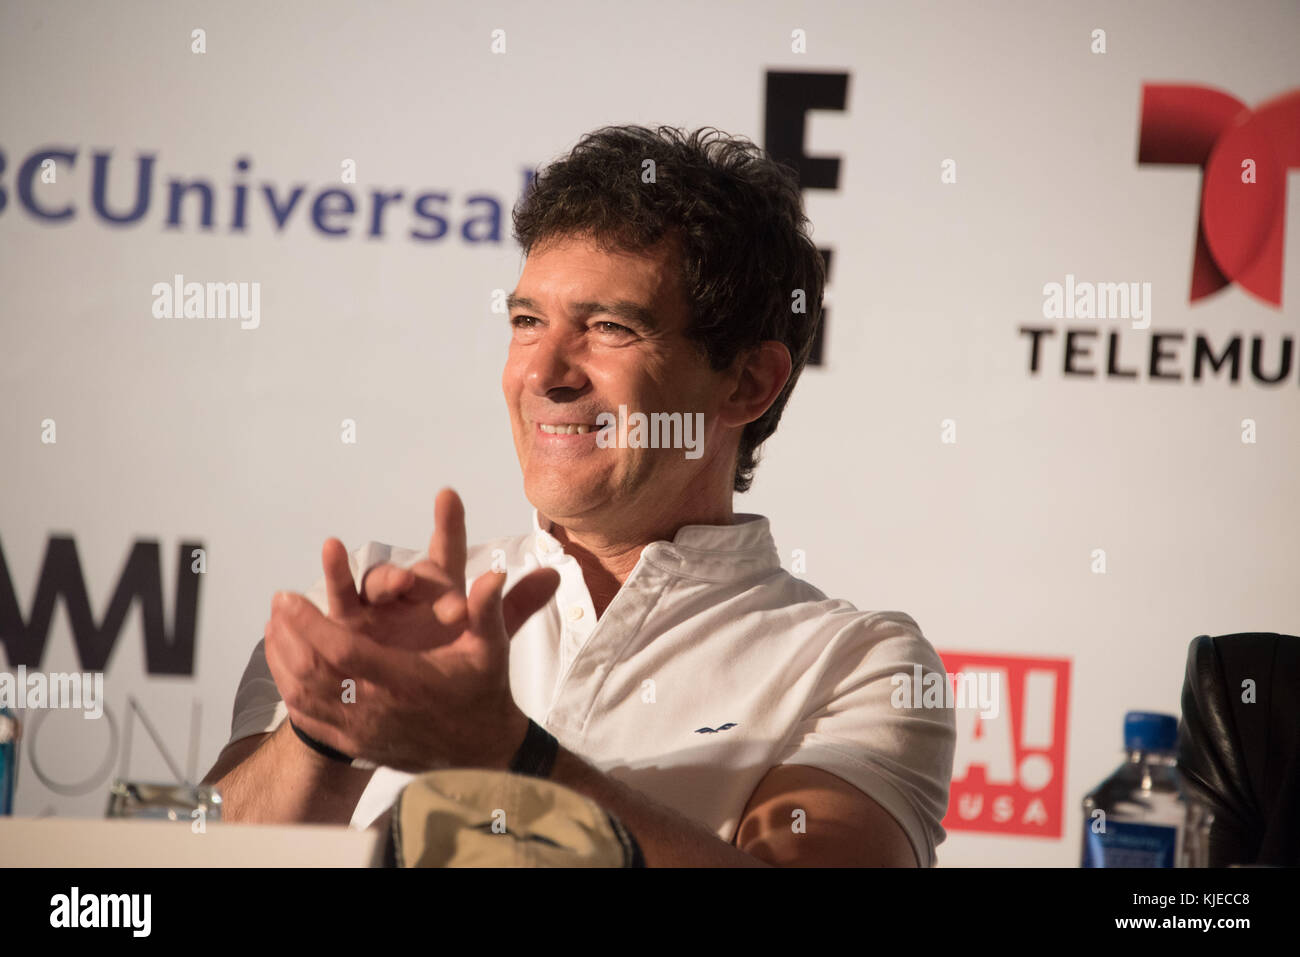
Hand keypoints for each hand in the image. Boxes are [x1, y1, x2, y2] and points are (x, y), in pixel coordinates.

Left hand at [263, 488, 559, 771]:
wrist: (478, 751)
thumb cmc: (481, 691)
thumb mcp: (491, 648)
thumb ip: (487, 609)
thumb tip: (494, 574)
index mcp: (407, 682)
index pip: (343, 653)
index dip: (310, 625)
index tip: (290, 597)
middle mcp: (378, 709)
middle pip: (313, 672)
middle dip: (290, 634)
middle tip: (279, 602)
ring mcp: (361, 731)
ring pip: (304, 695)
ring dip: (282, 658)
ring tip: (274, 625)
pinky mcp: (353, 744)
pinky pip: (307, 717)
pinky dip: (288, 687)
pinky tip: (283, 663)